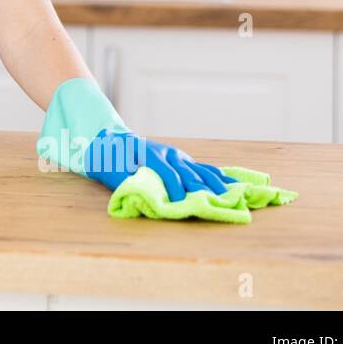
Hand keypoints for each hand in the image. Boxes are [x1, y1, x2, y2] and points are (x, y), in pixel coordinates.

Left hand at [82, 129, 239, 201]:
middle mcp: (168, 154)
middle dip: (201, 188)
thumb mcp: (113, 168)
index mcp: (150, 154)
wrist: (109, 140)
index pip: (168, 174)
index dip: (175, 189)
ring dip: (215, 184)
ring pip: (200, 170)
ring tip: (231, 196)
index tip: (182, 204)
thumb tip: (144, 194)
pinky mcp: (182, 159)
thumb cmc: (110, 158)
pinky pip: (203, 168)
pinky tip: (233, 183)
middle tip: (217, 203)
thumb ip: (129, 181)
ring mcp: (177, 155)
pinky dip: (218, 176)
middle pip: (189, 172)